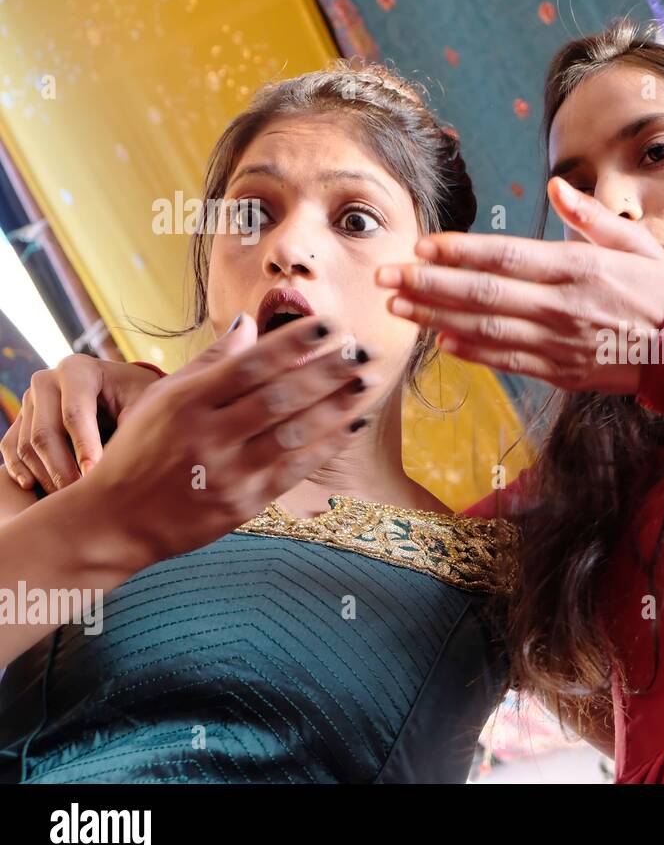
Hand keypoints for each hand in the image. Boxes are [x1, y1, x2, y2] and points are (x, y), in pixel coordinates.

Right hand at [1, 356, 161, 492]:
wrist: (119, 389)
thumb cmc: (135, 396)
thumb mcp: (143, 401)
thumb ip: (133, 423)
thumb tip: (123, 456)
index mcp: (78, 370)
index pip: (74, 413)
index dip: (84, 447)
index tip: (95, 475)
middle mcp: (45, 381)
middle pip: (44, 432)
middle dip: (62, 468)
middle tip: (82, 494)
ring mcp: (29, 400)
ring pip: (26, 445)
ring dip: (45, 475)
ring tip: (69, 497)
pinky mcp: (21, 419)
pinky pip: (10, 447)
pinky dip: (19, 470)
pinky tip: (33, 488)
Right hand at [68, 313, 375, 570]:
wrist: (116, 521)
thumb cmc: (141, 450)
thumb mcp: (163, 399)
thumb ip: (209, 362)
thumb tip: (249, 323)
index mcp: (187, 402)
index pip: (250, 364)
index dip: (293, 343)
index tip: (328, 324)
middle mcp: (208, 436)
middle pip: (280, 396)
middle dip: (328, 371)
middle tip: (363, 350)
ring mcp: (227, 473)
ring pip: (294, 432)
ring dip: (336, 405)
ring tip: (366, 382)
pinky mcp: (243, 504)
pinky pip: (295, 469)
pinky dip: (327, 445)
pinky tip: (352, 424)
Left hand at [376, 176, 663, 393]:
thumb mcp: (635, 240)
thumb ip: (590, 214)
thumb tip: (556, 185)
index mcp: (578, 266)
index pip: (506, 256)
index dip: (458, 252)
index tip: (420, 246)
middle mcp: (563, 305)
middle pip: (483, 293)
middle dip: (427, 285)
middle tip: (385, 278)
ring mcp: (560, 342)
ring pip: (487, 330)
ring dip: (437, 319)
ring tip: (398, 310)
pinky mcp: (562, 372)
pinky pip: (508, 361)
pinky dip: (472, 352)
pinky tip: (442, 343)